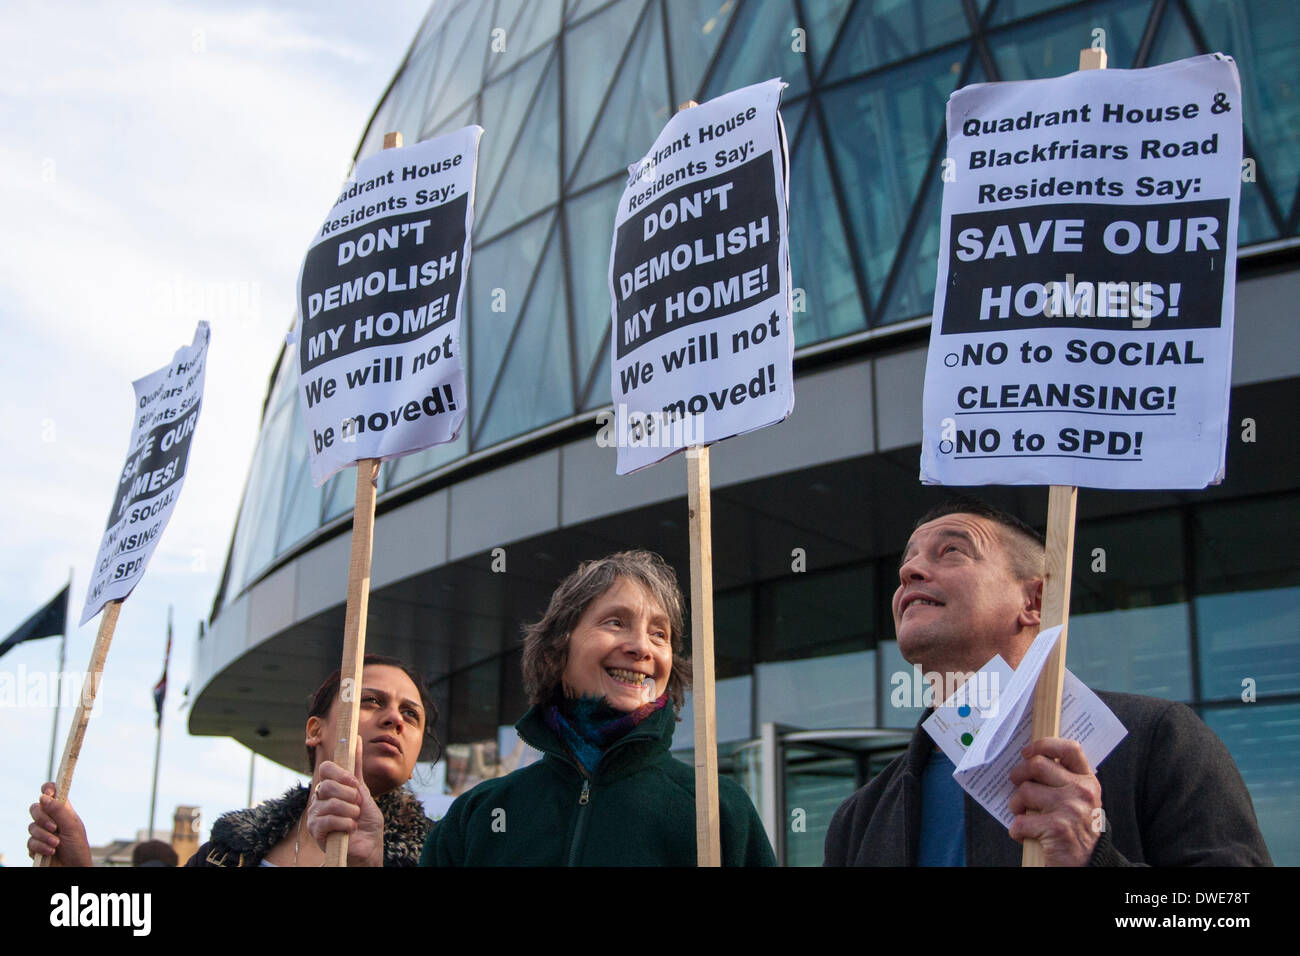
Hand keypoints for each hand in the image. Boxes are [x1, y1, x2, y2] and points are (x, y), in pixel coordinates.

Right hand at [28, 782, 92, 866]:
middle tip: (54, 827)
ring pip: (31, 826)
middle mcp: (51, 820)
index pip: (52, 793)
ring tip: (56, 843)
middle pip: (35, 808)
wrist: (73, 869)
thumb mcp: (72, 827)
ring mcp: (42, 833)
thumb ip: (58, 811)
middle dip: (42, 818)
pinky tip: (51, 851)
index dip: (47, 789)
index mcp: (63, 811)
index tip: (47, 793)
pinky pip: (30, 842)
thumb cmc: (78, 848)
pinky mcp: (35, 847)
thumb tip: (44, 796)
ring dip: (44, 836)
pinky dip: (40, 846)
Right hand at [306, 740, 383, 866]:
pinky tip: (350, 828)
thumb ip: (356, 767)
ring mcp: (315, 813)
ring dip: (351, 812)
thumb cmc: (366, 820)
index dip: (342, 774)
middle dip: (350, 796)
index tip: (354, 783)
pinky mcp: (315, 830)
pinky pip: (328, 820)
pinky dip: (346, 824)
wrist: (368, 846)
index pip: (327, 768)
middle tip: (357, 805)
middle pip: (328, 784)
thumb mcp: (363, 790)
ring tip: (355, 819)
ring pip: (332, 803)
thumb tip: (355, 738)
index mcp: (330, 786)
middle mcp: (319, 798)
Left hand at [1008, 738, 1102, 865]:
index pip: (1069, 748)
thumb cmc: (1074, 830)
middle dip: (1018, 775)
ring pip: (1025, 791)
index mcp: (1087, 781)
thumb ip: (1061, 780)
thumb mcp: (1077, 800)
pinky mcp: (1058, 828)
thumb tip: (1028, 759)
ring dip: (1015, 805)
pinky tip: (1024, 835)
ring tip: (1022, 815)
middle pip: (1037, 764)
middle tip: (1016, 786)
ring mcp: (1070, 809)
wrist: (1087, 865)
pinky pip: (1021, 821)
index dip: (1044, 745)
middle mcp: (1081, 791)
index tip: (1027, 752)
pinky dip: (1016, 830)